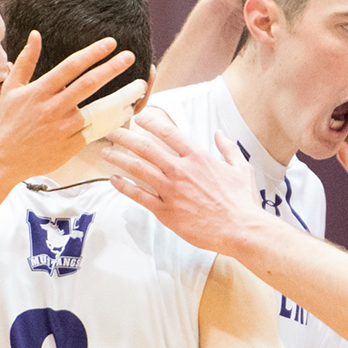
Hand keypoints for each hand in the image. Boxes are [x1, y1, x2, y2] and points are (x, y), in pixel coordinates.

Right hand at [0, 32, 137, 178]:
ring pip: (99, 109)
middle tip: (130, 56)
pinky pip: (96, 130)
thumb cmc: (9, 121)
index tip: (111, 43)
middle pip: (88, 84)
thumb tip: (36, 34)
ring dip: (121, 97)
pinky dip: (113, 119)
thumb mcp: (12, 88)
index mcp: (40, 91)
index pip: (71, 66)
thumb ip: (26, 60)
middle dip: (112, 68)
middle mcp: (54, 107)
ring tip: (139, 86)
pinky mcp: (72, 145)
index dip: (93, 53)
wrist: (4, 159)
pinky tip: (127, 109)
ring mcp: (64, 127)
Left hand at [104, 108, 265, 252]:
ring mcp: (171, 191)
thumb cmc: (241, 200)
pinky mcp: (166, 211)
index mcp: (198, 157)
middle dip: (125, 137)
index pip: (168, 133)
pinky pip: (139, 196)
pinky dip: (124, 187)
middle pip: (145, 148)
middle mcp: (180, 170)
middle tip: (112, 132)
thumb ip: (228, 148)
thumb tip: (220, 133)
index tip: (138, 119)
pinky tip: (114, 180)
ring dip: (119, 159)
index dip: (150, 122)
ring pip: (137, 169)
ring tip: (106, 153)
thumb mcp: (241, 168)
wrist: (239, 229)